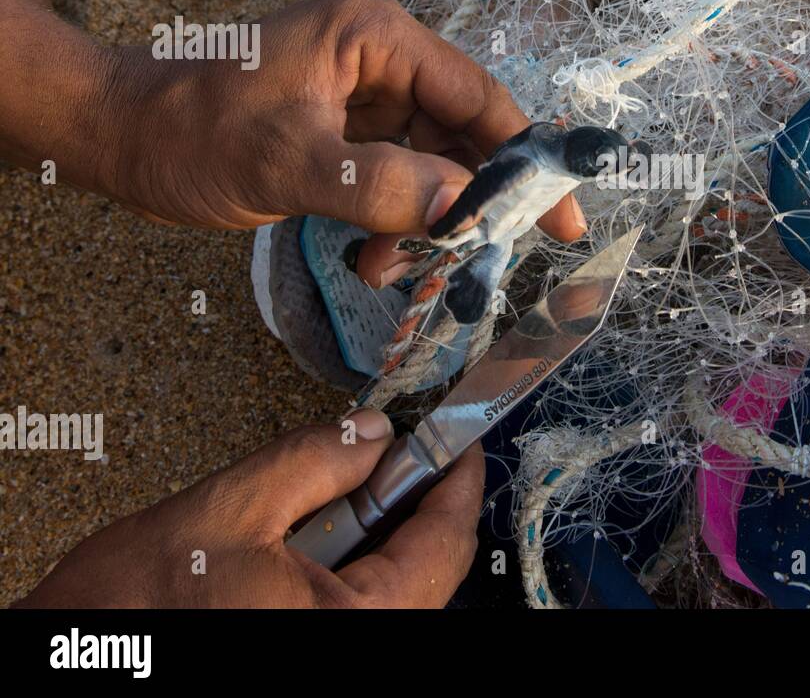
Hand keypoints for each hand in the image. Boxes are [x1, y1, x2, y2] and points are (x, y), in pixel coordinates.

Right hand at [14, 410, 484, 607]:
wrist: (74, 646)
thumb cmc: (135, 603)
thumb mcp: (235, 506)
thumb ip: (318, 460)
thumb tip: (374, 434)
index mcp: (355, 623)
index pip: (444, 544)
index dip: (456, 482)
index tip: (457, 444)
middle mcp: (359, 646)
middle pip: (427, 568)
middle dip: (410, 504)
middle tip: (391, 454)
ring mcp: (335, 653)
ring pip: (394, 587)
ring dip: (378, 535)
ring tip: (334, 497)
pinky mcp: (310, 651)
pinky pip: (358, 607)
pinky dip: (351, 566)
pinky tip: (313, 538)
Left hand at [100, 0, 584, 284]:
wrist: (116, 137)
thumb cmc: (189, 131)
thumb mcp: (288, 162)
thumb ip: (381, 187)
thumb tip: (464, 213)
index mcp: (376, 36)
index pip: (478, 99)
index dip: (525, 162)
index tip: (562, 217)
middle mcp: (380, 57)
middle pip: (463, 135)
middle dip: (470, 203)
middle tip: (485, 261)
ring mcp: (364, 95)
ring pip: (433, 166)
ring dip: (427, 223)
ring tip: (396, 268)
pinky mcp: (346, 130)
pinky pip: (398, 180)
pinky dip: (396, 223)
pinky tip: (374, 258)